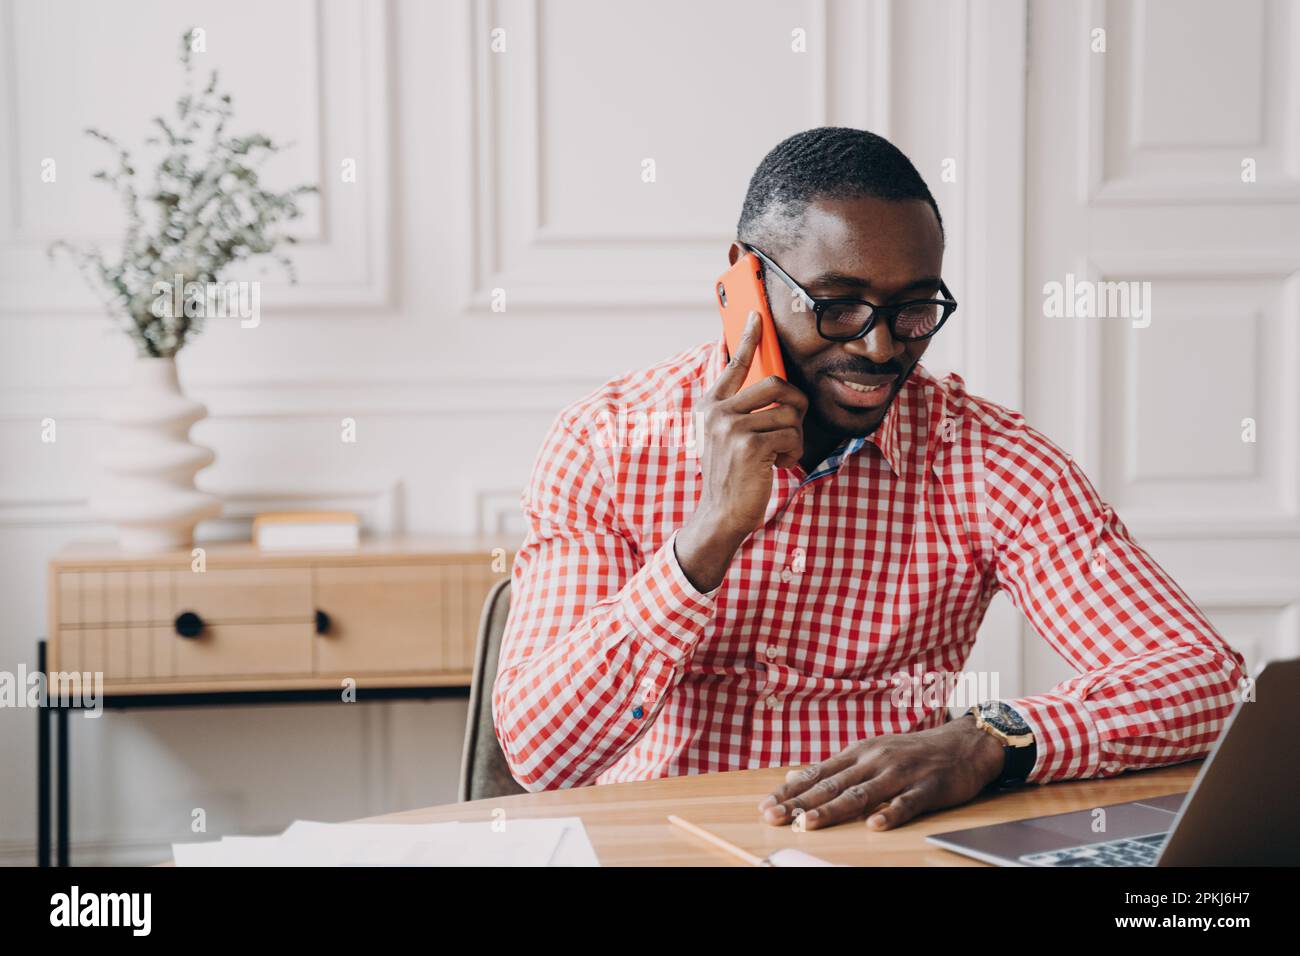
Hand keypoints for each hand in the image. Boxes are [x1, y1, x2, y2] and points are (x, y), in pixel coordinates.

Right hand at [675, 312, 807, 591]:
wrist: (721, 514)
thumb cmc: (731, 475)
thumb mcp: (725, 437)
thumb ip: (739, 410)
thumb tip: (771, 386)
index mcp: (710, 406)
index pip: (733, 365)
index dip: (747, 338)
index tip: (756, 316)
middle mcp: (716, 411)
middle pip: (776, 385)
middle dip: (795, 405)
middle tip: (791, 425)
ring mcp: (731, 427)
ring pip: (788, 413)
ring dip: (793, 437)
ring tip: (777, 454)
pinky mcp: (750, 445)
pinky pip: (790, 435)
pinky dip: (792, 453)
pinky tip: (776, 466)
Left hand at [757, 716, 1006, 829]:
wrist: (963, 743)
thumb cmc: (912, 751)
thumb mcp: (871, 752)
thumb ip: (836, 768)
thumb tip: (794, 774)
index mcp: (859, 753)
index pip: (818, 773)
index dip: (791, 790)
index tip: (766, 805)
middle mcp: (875, 760)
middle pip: (832, 784)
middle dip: (800, 802)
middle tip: (774, 816)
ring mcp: (901, 773)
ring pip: (862, 794)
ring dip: (833, 809)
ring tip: (809, 823)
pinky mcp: (927, 787)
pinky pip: (907, 803)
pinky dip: (891, 814)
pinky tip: (875, 826)